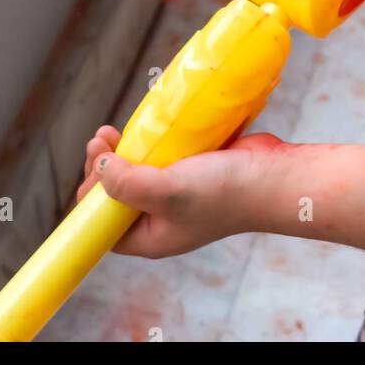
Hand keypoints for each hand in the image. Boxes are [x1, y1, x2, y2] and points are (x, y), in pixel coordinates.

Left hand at [75, 125, 286, 258]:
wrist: (273, 176)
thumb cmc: (224, 193)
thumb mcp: (168, 192)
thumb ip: (129, 185)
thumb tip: (99, 168)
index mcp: (151, 237)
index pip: (103, 225)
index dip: (91, 195)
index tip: (96, 163)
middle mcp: (160, 218)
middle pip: (116, 195)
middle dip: (103, 168)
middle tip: (102, 140)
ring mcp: (177, 192)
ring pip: (136, 173)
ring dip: (122, 152)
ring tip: (113, 131)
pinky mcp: (191, 169)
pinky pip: (160, 157)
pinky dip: (148, 142)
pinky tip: (143, 127)